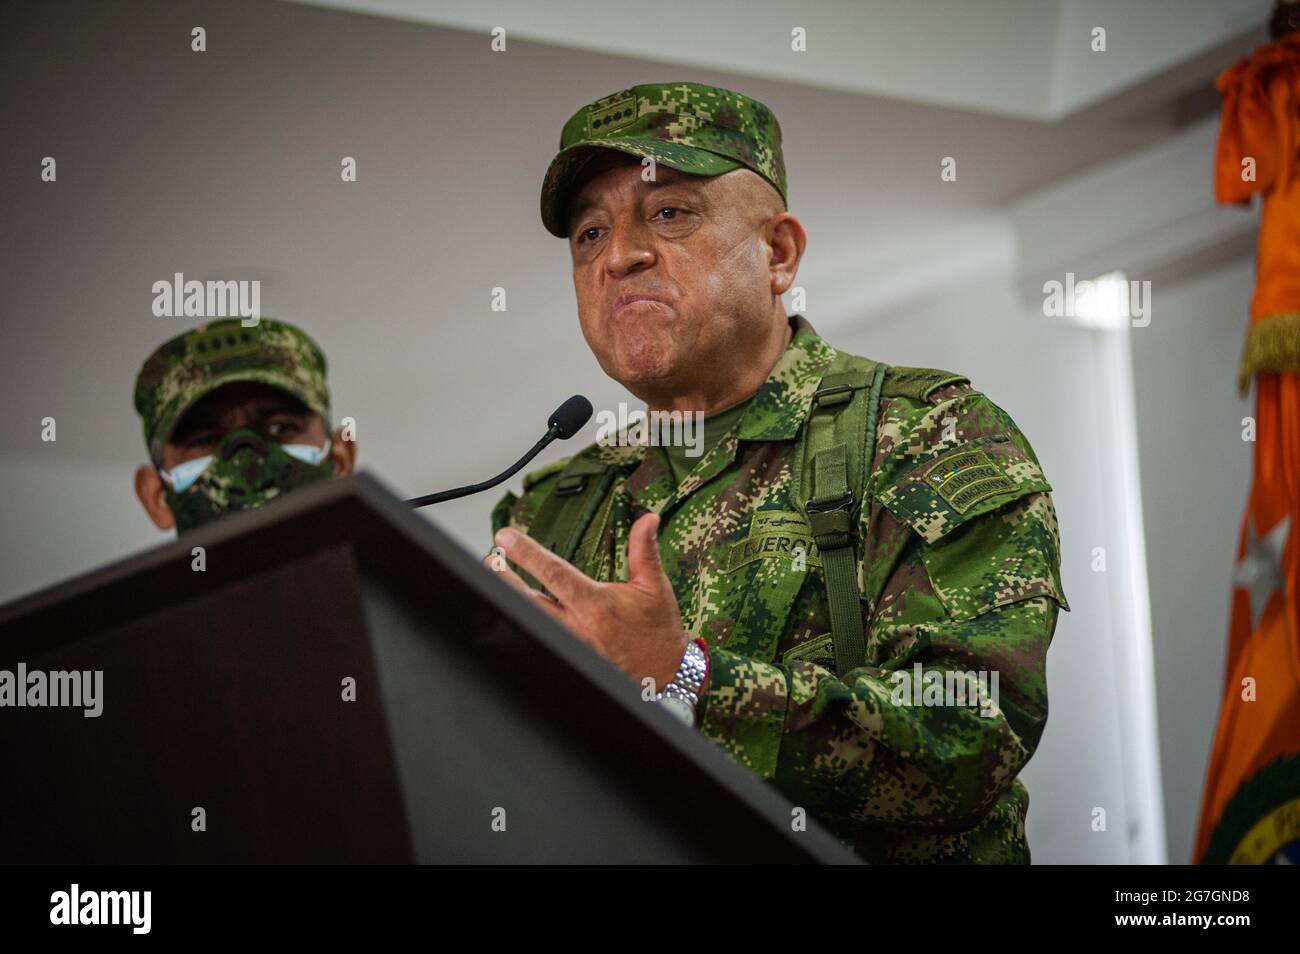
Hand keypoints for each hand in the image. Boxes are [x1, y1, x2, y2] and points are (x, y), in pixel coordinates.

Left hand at [484, 512, 689, 691]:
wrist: (666, 674)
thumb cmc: (658, 631)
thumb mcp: (654, 586)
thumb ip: (643, 550)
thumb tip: (646, 520)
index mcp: (597, 606)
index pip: (555, 574)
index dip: (527, 554)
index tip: (506, 538)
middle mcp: (578, 628)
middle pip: (529, 601)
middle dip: (504, 579)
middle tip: (490, 558)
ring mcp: (570, 647)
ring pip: (530, 621)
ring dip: (511, 600)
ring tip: (496, 578)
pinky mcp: (569, 659)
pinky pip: (539, 641)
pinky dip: (524, 626)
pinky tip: (511, 613)